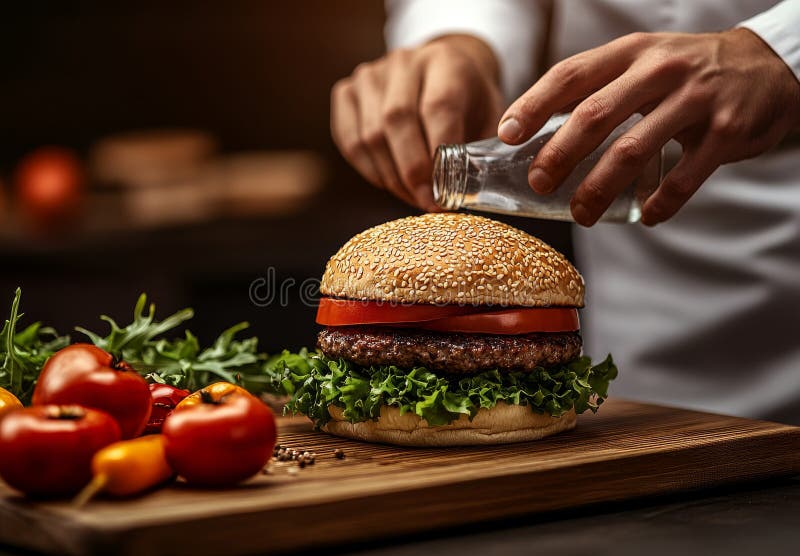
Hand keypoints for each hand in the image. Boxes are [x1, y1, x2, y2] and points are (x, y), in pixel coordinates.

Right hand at [331, 35, 503, 210]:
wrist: (441, 71)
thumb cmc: (468, 101)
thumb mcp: (490, 116)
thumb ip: (483, 148)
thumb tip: (470, 191)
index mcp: (446, 60)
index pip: (437, 106)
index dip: (438, 153)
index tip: (444, 191)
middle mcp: (404, 60)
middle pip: (396, 119)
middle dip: (411, 171)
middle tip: (426, 202)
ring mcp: (369, 74)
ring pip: (370, 135)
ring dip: (391, 176)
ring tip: (412, 197)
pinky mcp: (346, 92)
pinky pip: (350, 141)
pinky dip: (369, 170)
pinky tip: (390, 183)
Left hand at [498, 29, 799, 225]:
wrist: (767, 66)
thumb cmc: (685, 71)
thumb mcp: (641, 61)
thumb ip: (598, 87)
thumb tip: (537, 131)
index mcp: (631, 52)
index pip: (571, 75)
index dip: (534, 105)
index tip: (507, 134)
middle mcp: (660, 70)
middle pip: (595, 115)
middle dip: (559, 154)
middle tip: (539, 182)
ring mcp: (695, 100)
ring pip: (633, 150)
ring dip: (600, 188)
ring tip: (581, 214)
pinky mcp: (725, 132)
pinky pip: (684, 177)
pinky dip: (660, 203)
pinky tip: (646, 216)